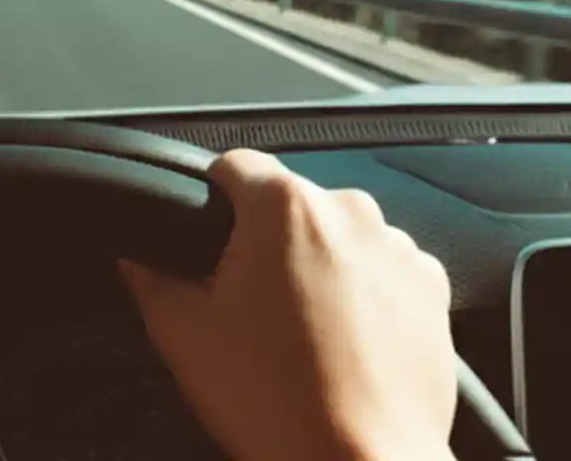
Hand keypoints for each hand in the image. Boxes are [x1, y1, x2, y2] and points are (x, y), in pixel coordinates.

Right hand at [119, 149, 456, 460]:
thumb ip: (150, 279)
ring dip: (318, 266)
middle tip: (249, 306)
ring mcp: (398, 250)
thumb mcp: (183, 335)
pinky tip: (340, 343)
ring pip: (337, 236)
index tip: (206, 228)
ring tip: (299, 333)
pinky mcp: (431, 288)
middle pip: (289, 204)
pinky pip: (381, 270)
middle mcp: (349, 215)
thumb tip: (139, 260)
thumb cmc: (280, 405)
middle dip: (266, 243)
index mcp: (284, 209)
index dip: (210, 197)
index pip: (233, 164)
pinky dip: (362, 294)